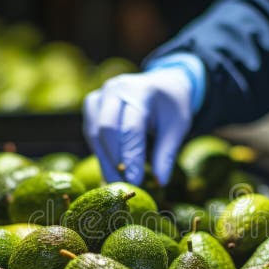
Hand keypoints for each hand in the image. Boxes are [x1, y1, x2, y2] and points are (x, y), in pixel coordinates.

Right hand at [83, 64, 195, 185]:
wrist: (161, 84)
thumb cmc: (171, 107)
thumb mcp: (177, 127)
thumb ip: (167, 154)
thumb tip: (160, 182)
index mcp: (141, 91)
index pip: (131, 128)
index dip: (131, 157)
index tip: (135, 182)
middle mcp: (116, 89)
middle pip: (106, 128)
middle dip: (115, 160)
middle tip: (125, 184)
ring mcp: (100, 96)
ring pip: (94, 133)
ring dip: (105, 161)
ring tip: (119, 182)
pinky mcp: (92, 105)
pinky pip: (91, 134)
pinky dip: (101, 154)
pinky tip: (112, 170)